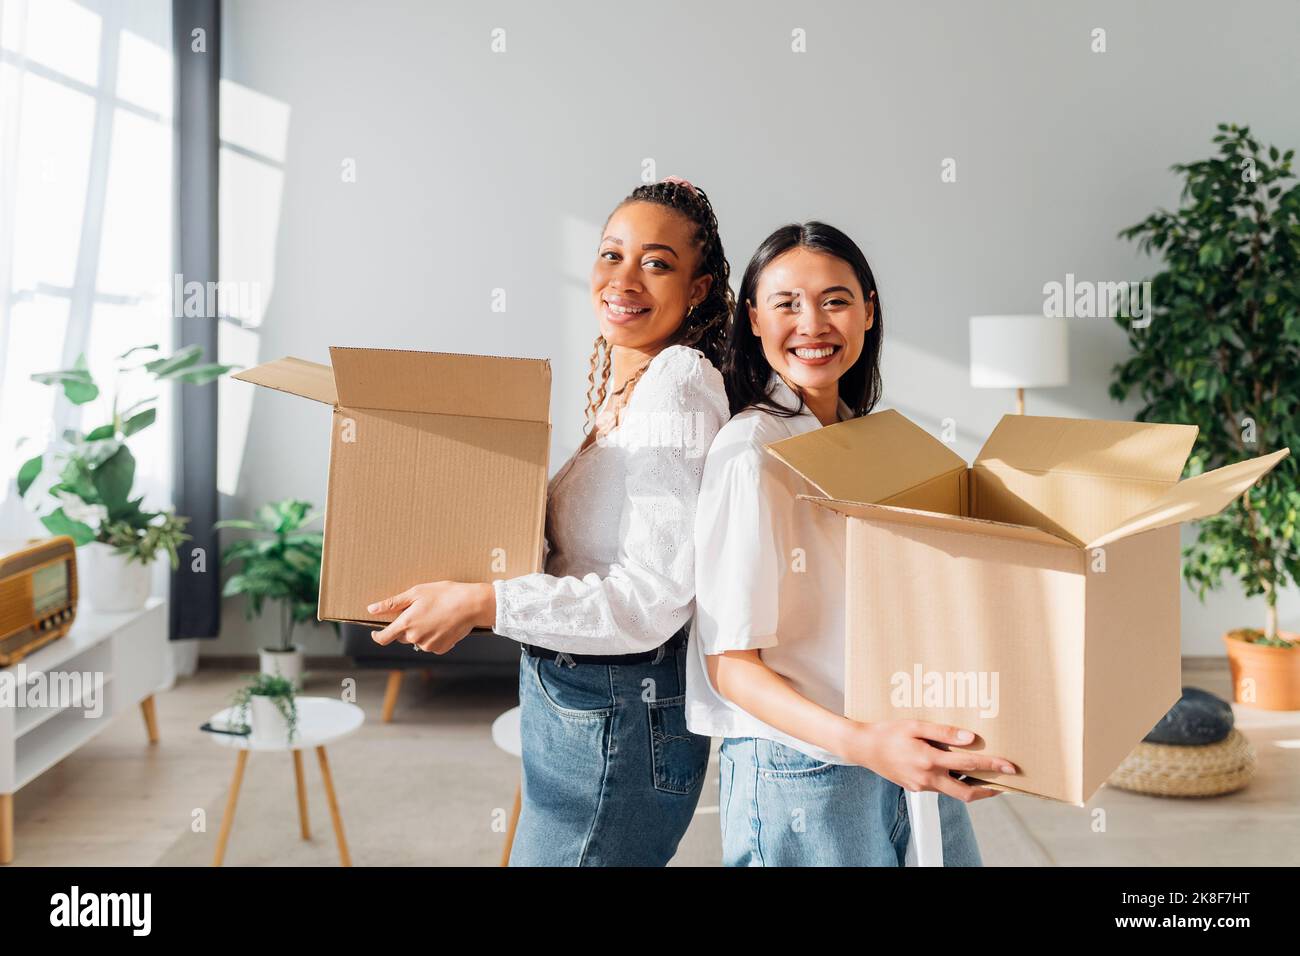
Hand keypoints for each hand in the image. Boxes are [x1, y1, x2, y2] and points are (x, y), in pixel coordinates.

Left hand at [367, 582, 495, 654]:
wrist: (471, 605)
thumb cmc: (444, 594)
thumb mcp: (416, 592)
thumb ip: (392, 603)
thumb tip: (371, 609)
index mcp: (406, 624)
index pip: (383, 638)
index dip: (377, 636)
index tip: (376, 632)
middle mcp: (415, 638)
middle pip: (402, 636)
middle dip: (406, 626)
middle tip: (420, 611)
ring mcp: (428, 646)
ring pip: (417, 640)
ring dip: (421, 631)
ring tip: (435, 615)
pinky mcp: (441, 649)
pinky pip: (431, 644)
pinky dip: (433, 636)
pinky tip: (443, 624)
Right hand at [841, 719, 1017, 802]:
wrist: (863, 747)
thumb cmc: (888, 732)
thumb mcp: (915, 725)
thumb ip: (943, 732)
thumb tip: (969, 738)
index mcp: (929, 760)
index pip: (969, 765)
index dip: (992, 765)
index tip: (1010, 766)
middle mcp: (927, 777)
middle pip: (966, 793)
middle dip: (989, 790)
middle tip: (1004, 783)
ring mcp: (921, 786)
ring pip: (954, 793)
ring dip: (972, 787)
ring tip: (985, 777)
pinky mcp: (916, 788)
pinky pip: (940, 788)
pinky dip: (954, 783)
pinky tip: (957, 773)